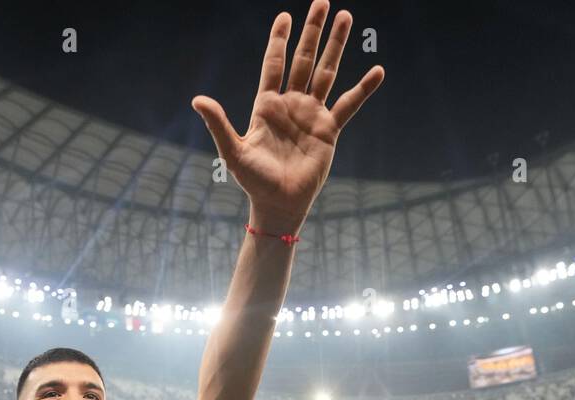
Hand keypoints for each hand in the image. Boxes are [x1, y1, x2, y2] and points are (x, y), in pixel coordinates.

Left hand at [192, 1, 383, 233]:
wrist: (279, 204)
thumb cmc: (253, 181)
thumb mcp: (233, 151)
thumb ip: (218, 123)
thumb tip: (197, 99)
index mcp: (266, 104)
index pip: (274, 63)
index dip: (279, 39)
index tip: (285, 16)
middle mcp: (291, 104)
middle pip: (303, 59)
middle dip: (312, 31)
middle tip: (322, 2)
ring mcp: (311, 114)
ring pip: (326, 72)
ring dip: (337, 46)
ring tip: (347, 18)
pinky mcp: (329, 130)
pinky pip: (349, 104)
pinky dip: (363, 88)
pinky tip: (377, 70)